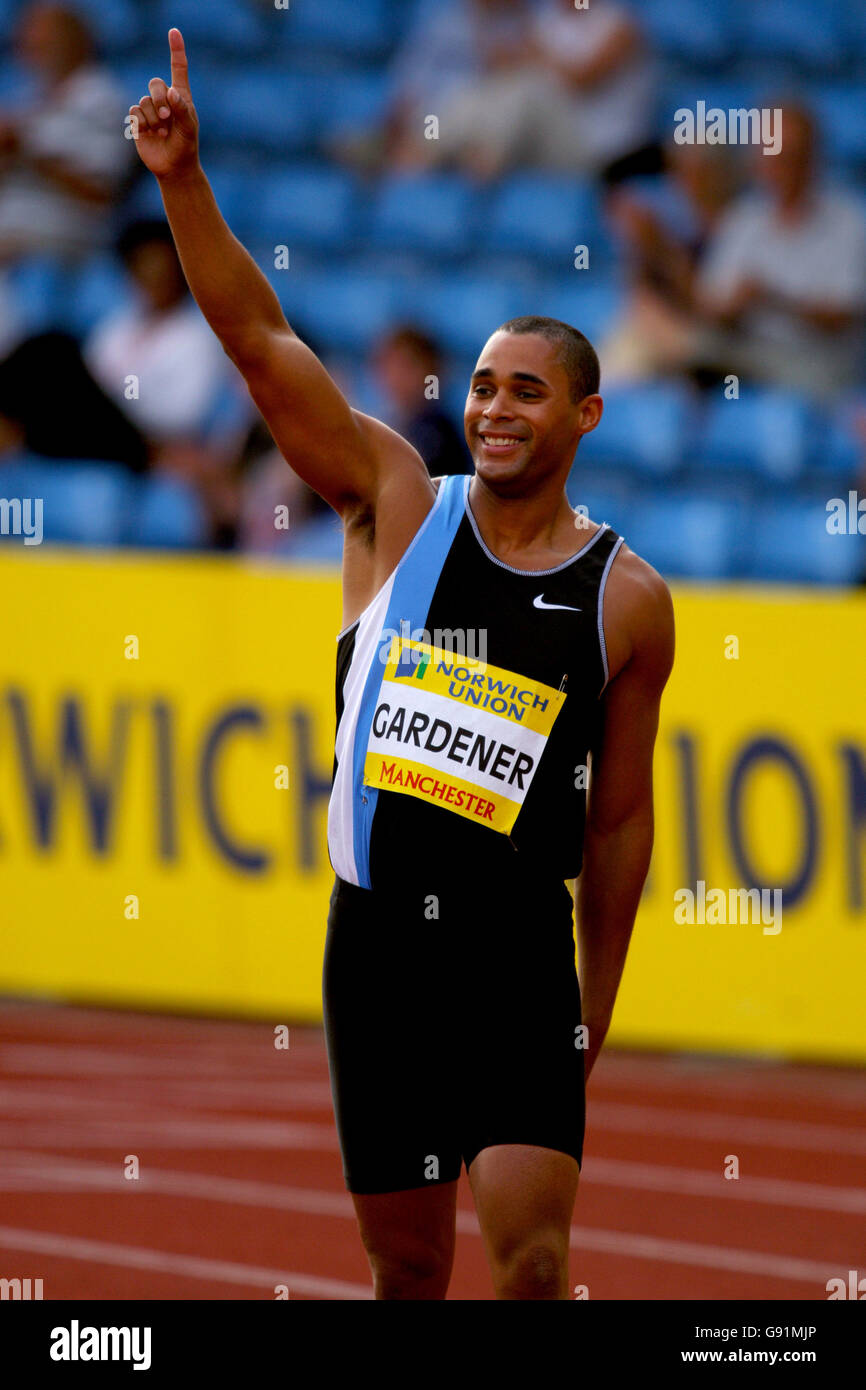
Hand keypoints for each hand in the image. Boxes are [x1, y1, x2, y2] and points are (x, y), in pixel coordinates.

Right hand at [129, 28, 198, 180]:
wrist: (174, 167)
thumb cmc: (186, 146)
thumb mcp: (190, 129)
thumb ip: (183, 109)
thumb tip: (172, 92)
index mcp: (181, 97)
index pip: (178, 68)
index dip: (176, 50)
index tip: (174, 32)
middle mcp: (164, 99)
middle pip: (155, 83)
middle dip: (160, 99)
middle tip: (167, 118)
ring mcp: (151, 110)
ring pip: (144, 100)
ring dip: (154, 117)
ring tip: (162, 132)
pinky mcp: (139, 121)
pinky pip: (135, 111)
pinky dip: (143, 123)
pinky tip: (150, 134)